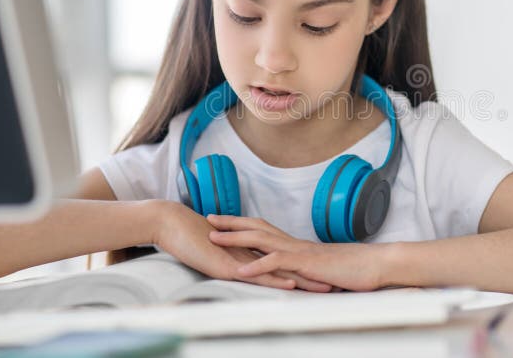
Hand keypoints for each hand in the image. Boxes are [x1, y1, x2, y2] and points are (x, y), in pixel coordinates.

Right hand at [153, 201, 331, 291]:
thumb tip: (241, 269)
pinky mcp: (231, 265)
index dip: (304, 268)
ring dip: (303, 279)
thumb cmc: (190, 239)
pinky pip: (256, 273)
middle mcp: (252, 253)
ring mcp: (243, 258)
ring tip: (325, 288)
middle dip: (314, 274)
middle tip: (340, 282)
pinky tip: (289, 284)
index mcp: (251, 251)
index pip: (284, 261)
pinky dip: (274, 279)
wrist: (172, 224)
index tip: (326, 275)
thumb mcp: (217, 254)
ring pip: (279, 270)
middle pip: (290, 265)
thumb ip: (231, 259)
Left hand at [207, 214, 390, 291]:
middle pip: (257, 227)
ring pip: (262, 240)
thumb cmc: (352, 268)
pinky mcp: (306, 264)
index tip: (224, 220)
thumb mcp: (321, 269)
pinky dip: (257, 267)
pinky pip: (277, 263)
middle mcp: (294, 243)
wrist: (374, 264)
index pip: (264, 229)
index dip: (243, 224)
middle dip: (231, 222)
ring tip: (214, 237)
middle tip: (208, 217)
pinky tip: (240, 270)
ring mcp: (299, 251)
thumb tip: (293, 271)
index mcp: (297, 244)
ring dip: (236, 238)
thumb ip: (304, 268)